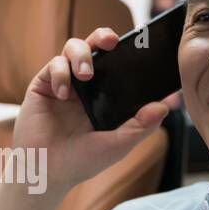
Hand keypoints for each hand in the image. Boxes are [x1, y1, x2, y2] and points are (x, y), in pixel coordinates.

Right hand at [14, 26, 180, 194]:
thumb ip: (141, 126)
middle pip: (96, 46)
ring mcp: (65, 83)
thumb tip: (165, 106)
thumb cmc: (81, 161)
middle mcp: (86, 85)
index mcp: (106, 95)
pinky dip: (60, 73)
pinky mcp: (43, 84)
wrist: (45, 173)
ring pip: (74, 47)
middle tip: (111, 42)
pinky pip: (54, 65)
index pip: (120, 65)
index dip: (131, 54)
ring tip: (86, 74)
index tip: (143, 49)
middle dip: (104, 36)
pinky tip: (63, 94)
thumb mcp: (117, 145)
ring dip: (82, 54)